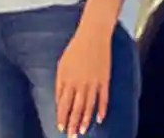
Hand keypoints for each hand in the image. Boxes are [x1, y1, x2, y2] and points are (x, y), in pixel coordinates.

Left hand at [55, 21, 111, 135]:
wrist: (92, 36)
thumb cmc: (74, 50)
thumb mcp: (62, 66)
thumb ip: (60, 85)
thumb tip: (59, 101)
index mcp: (67, 79)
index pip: (63, 103)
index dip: (62, 117)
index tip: (60, 128)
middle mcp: (80, 83)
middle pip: (76, 108)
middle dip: (73, 123)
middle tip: (72, 136)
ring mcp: (93, 82)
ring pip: (89, 106)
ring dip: (85, 120)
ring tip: (83, 131)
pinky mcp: (104, 80)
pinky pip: (103, 98)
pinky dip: (101, 110)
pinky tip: (99, 119)